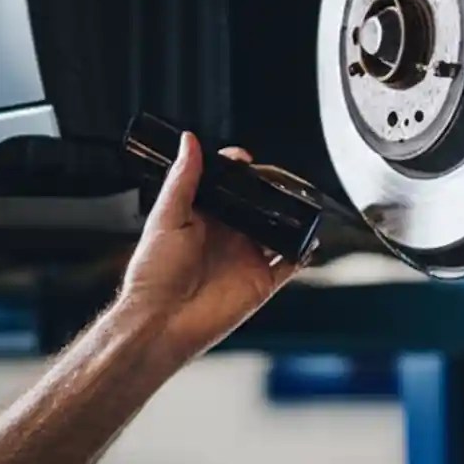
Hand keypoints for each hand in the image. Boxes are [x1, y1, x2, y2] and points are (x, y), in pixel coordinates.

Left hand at [119, 133, 312, 362]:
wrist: (162, 321)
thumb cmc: (154, 275)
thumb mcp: (166, 218)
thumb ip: (182, 180)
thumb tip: (189, 142)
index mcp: (203, 219)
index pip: (227, 187)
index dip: (239, 172)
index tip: (246, 161)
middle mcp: (227, 237)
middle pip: (258, 207)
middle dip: (272, 192)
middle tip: (280, 180)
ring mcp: (246, 258)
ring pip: (278, 232)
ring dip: (291, 219)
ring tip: (300, 204)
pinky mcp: (262, 282)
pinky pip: (290, 264)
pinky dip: (303, 252)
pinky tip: (309, 240)